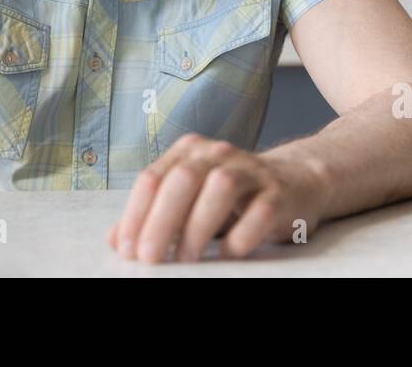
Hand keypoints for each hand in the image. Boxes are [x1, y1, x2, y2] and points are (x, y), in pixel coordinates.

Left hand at [105, 134, 330, 263]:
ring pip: (219, 186)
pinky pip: (259, 211)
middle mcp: (217, 153)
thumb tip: (116, 241)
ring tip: (187, 259)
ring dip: (198, 227)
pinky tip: (227, 254)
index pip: (152, 179)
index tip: (127, 251)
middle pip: (181, 180)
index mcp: (188, 152)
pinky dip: (240, 237)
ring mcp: (250, 169)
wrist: (295, 182)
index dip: (135, 216)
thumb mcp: (188, 201)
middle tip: (150, 260)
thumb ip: (153, 216)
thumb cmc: (233, 197)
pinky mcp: (278, 192)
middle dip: (160, 222)